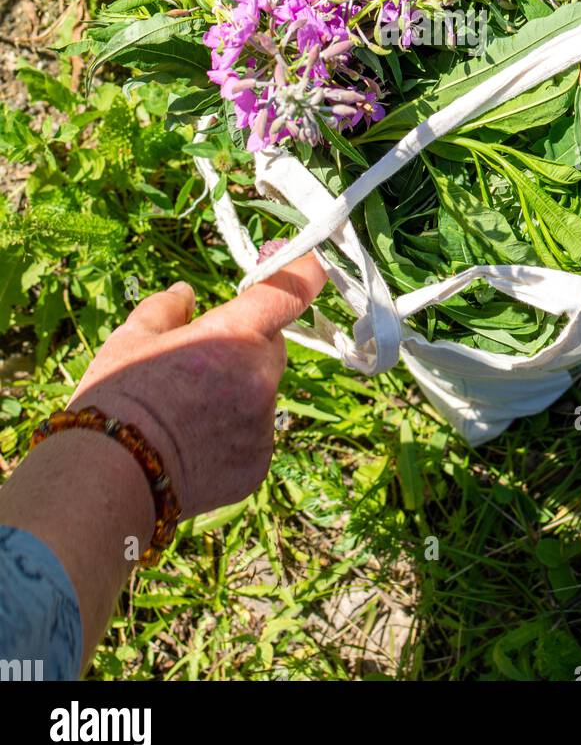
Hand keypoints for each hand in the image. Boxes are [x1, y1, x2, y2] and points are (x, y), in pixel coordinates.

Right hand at [70, 255, 325, 517]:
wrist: (106, 480)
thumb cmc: (115, 399)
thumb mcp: (132, 339)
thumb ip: (167, 308)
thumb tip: (186, 293)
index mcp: (233, 336)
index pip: (290, 293)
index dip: (303, 272)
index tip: (309, 263)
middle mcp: (259, 378)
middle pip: (271, 347)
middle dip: (248, 343)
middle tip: (203, 358)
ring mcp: (261, 425)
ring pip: (261, 393)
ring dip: (239, 391)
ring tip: (186, 411)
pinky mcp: (257, 464)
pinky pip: (253, 434)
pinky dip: (233, 433)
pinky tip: (192, 444)